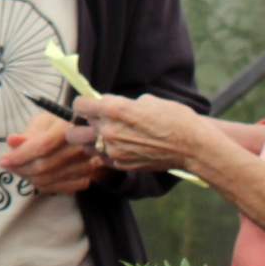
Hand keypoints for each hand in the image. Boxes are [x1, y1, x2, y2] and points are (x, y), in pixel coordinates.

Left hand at [0, 113, 105, 196]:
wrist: (83, 134)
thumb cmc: (58, 124)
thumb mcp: (43, 122)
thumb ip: (28, 133)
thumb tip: (11, 141)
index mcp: (69, 128)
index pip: (43, 146)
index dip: (21, 155)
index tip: (3, 161)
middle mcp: (81, 147)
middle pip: (45, 166)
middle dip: (20, 169)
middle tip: (8, 166)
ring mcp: (87, 165)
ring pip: (49, 180)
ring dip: (28, 177)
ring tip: (18, 169)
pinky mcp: (87, 178)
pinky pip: (58, 188)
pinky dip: (42, 185)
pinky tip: (33, 176)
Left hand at [75, 93, 213, 172]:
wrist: (191, 145)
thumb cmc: (173, 118)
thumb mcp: (146, 101)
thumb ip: (121, 104)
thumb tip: (110, 106)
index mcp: (114, 109)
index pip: (79, 105)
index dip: (84, 103)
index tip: (89, 104)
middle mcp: (108, 130)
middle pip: (73, 130)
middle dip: (80, 125)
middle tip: (91, 121)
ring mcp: (113, 150)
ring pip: (84, 147)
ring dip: (89, 140)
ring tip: (102, 135)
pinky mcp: (120, 164)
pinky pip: (101, 158)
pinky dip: (104, 152)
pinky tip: (116, 146)